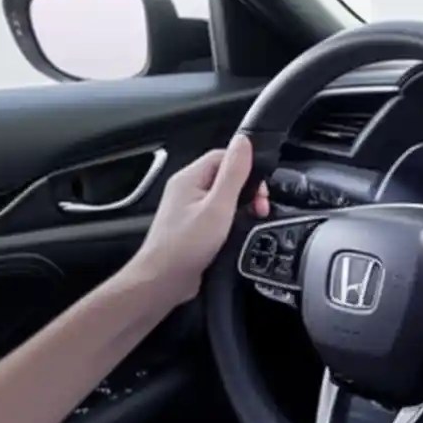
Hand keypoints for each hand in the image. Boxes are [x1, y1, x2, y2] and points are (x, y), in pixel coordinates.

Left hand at [129, 135, 269, 303]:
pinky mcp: (193, 227)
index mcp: (189, 178)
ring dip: (240, 207)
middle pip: (225, 176)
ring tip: (248, 222)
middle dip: (247, 190)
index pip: (224, 156)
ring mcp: (188, 209)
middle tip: (257, 208)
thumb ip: (233, 173)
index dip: (247, 169)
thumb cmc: (185, 247)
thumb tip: (244, 141)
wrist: (163, 281)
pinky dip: (231, 221)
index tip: (259, 190)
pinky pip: (217, 214)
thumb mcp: (218, 206)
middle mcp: (187, 190)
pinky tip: (235, 233)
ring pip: (223, 197)